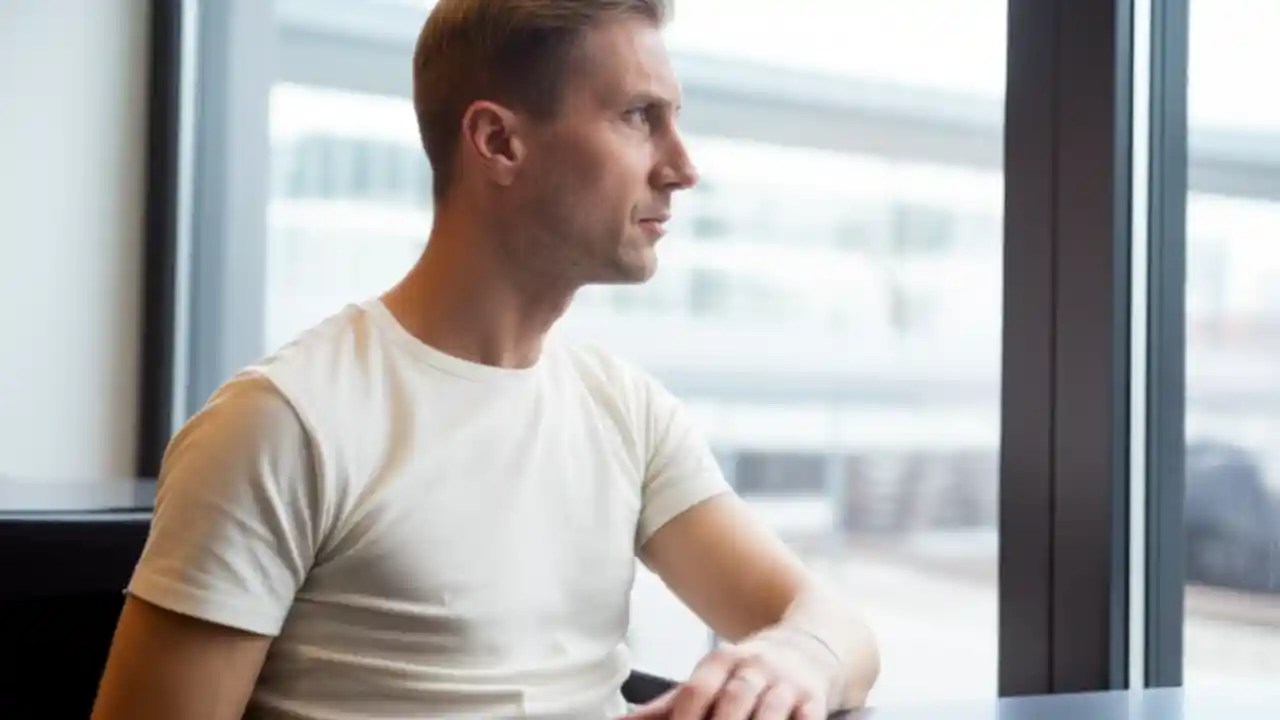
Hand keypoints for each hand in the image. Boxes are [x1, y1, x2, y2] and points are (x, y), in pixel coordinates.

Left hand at [621, 641, 828, 719]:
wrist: (809, 646)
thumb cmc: (746, 674)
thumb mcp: (708, 680)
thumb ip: (664, 708)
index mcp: (721, 661)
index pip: (697, 689)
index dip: (685, 718)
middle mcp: (754, 668)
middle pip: (734, 701)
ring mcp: (786, 683)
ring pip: (770, 712)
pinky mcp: (815, 699)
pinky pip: (807, 718)